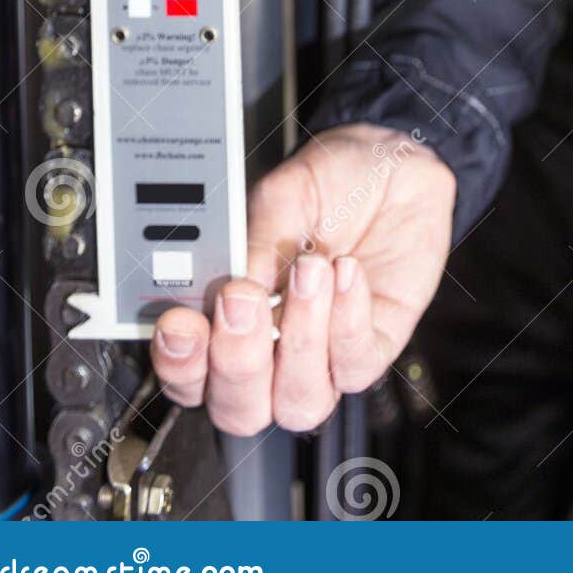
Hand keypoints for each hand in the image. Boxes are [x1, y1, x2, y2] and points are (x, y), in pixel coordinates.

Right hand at [150, 125, 455, 435]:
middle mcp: (273, 350)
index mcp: (230, 319)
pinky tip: (346, 270)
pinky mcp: (374, 347)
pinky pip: (356, 365)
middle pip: (240, 408)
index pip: (191, 373)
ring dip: (301, 340)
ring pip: (300, 401)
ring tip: (310, 270)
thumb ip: (252, 244)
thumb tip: (231, 287)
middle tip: (242, 299)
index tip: (182, 321)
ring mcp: (324, 355)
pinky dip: (348, 320)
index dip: (179, 362)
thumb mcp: (280, 199)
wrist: (393, 163)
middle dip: (237, 362)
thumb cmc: (330, 183)